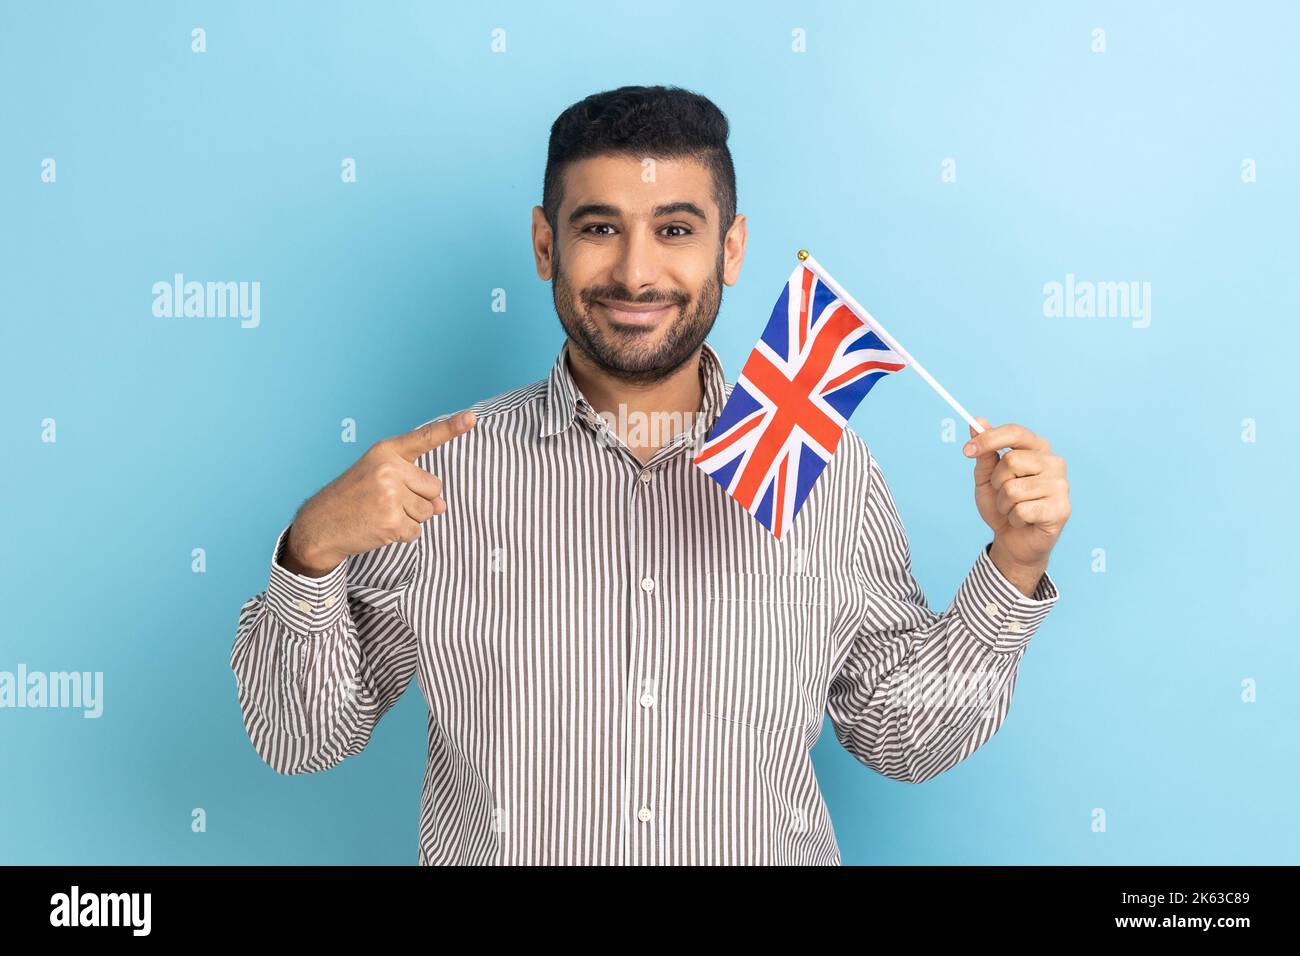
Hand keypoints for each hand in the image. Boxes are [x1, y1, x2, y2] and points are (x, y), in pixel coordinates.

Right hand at [282, 411, 476, 574]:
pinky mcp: (391, 521)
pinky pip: (416, 530)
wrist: (319, 524)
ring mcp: (390, 495)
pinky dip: (402, 534)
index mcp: (386, 451)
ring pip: (428, 511)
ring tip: (380, 513)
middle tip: (386, 501)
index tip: (472, 418)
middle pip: (435, 488)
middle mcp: (389, 469)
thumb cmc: (352, 498)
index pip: (425, 437)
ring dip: (410, 518)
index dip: (451, 427)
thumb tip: (443, 506)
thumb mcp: (378, 477)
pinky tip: (380, 527)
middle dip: (419, 499)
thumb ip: (414, 484)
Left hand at [962, 416, 1069, 583]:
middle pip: (1012, 461)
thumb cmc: (1002, 505)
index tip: (966, 451)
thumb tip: (977, 421)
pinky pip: (1021, 510)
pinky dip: (1013, 518)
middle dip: (996, 481)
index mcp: (1038, 448)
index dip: (988, 439)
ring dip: (1003, 504)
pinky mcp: (1061, 509)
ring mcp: (1061, 485)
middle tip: (1002, 494)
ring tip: (1012, 509)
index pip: (1015, 432)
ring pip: (1014, 489)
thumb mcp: (986, 478)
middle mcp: (1054, 462)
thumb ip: (984, 452)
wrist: (1013, 540)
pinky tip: (1023, 520)